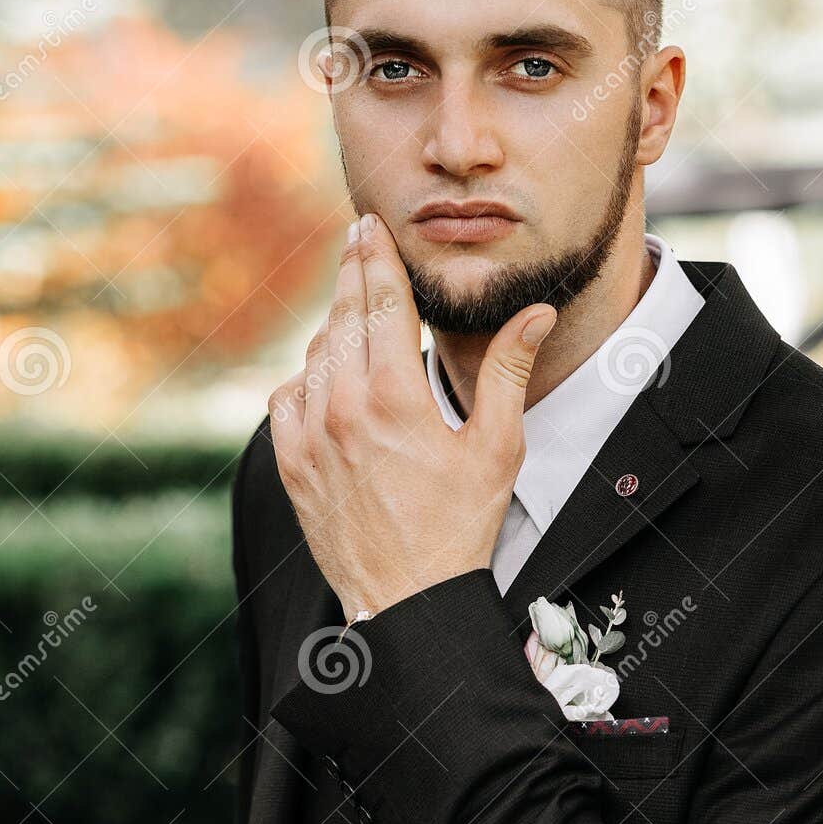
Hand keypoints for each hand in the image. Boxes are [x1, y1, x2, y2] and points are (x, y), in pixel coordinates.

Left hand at [268, 212, 556, 620]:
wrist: (408, 599)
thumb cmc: (460, 526)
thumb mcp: (497, 448)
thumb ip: (507, 370)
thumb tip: (536, 313)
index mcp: (395, 395)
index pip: (382, 301)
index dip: (377, 256)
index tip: (372, 225)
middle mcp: (342, 407)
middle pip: (343, 316)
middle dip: (352, 272)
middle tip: (357, 237)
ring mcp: (309, 436)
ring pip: (315, 355)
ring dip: (334, 326)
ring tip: (354, 309)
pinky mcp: (291, 464)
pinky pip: (286, 398)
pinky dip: (306, 377)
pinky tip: (326, 375)